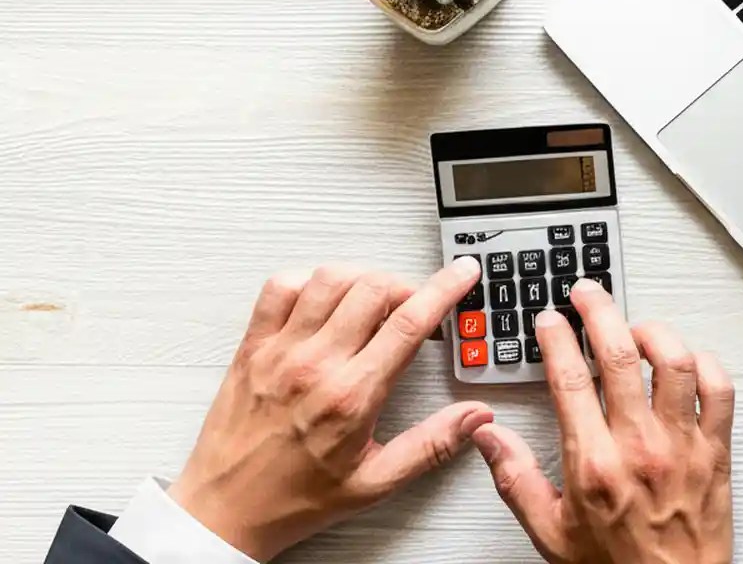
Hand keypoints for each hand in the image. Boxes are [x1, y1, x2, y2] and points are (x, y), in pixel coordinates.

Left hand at [167, 258, 490, 560]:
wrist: (225, 511)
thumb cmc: (294, 499)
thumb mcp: (375, 482)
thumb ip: (432, 445)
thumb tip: (475, 417)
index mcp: (351, 397)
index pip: (408, 323)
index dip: (444, 290)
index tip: (462, 273)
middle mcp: (314, 365)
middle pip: (373, 289)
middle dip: (407, 286)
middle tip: (418, 305)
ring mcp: (279, 351)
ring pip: (330, 279)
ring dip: (362, 278)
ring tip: (375, 299)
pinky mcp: (252, 346)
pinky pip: (280, 288)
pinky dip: (309, 279)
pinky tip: (324, 298)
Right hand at [473, 278, 734, 563]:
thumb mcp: (550, 533)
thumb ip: (516, 479)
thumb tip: (488, 438)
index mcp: (594, 463)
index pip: (570, 378)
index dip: (557, 337)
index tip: (550, 322)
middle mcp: (640, 446)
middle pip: (621, 354)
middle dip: (600, 311)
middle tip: (587, 294)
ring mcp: (683, 445)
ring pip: (676, 362)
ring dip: (653, 332)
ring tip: (635, 325)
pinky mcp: (717, 451)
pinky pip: (720, 391)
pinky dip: (706, 365)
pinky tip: (686, 361)